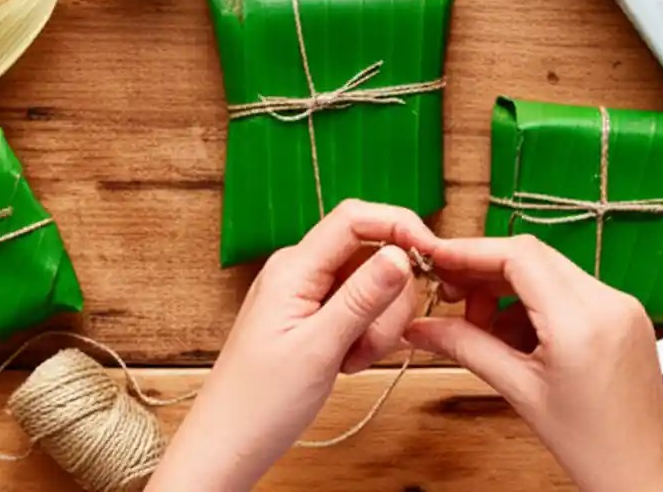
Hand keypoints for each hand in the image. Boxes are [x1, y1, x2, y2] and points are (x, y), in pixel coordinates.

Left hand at [147, 201, 438, 491]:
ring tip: (351, 360)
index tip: (432, 254)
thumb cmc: (259, 402)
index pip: (355, 218)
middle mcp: (300, 271)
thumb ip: (362, 298)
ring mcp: (307, 294)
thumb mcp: (319, 348)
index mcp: (294, 267)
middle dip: (389, 299)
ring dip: (378, 325)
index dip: (399, 225)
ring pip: (372, 286)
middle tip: (369, 346)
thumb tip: (400, 253)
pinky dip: (367, 335)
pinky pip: (360, 309)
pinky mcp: (314, 316)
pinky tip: (348, 363)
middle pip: (372, 254)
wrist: (229, 443)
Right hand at [406, 235, 662, 491]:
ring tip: (482, 326)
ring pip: (549, 270)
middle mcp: (610, 303)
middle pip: (533, 256)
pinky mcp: (625, 315)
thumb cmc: (593, 448)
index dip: (470, 251)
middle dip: (484, 270)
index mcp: (583, 322)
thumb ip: (466, 348)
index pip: (519, 256)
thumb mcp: (519, 392)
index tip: (436, 258)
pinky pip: (570, 289)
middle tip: (450, 295)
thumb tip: (421, 328)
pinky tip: (514, 334)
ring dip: (507, 288)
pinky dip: (534, 302)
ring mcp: (623, 306)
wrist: (642, 476)